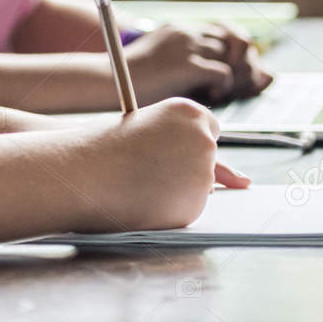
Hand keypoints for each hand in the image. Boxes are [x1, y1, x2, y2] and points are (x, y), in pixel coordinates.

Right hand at [77, 98, 248, 231]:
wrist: (79, 171)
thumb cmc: (105, 147)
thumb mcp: (148, 132)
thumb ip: (190, 147)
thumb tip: (243, 182)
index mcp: (190, 112)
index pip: (206, 131)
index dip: (182, 143)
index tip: (164, 149)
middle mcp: (204, 140)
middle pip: (206, 161)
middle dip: (182, 167)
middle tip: (144, 166)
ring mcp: (201, 173)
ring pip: (198, 187)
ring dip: (175, 188)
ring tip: (138, 181)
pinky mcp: (193, 204)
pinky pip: (186, 209)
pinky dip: (168, 209)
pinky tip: (141, 198)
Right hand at [124, 24, 271, 105]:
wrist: (108, 81)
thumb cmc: (129, 79)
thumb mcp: (160, 63)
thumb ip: (185, 62)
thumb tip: (213, 71)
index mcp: (178, 29)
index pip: (220, 31)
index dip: (231, 49)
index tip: (233, 67)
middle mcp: (186, 33)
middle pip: (232, 40)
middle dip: (240, 61)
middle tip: (237, 82)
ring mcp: (188, 47)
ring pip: (231, 56)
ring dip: (234, 73)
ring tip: (223, 89)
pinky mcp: (189, 65)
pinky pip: (224, 73)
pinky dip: (224, 85)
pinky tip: (213, 95)